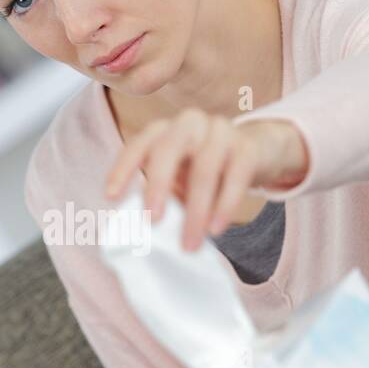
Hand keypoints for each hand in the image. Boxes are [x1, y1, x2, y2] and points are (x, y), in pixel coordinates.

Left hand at [104, 108, 308, 249]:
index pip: (139, 145)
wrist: (257, 151)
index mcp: (165, 130)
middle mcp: (189, 123)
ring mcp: (221, 132)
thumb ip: (160, 195)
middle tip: (153, 222)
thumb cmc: (206, 170)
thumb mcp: (179, 178)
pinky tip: (216, 230)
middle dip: (157, 186)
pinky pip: (235, 179)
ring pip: (204, 170)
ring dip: (195, 211)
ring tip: (190, 244)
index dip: (123, 169)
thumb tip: (137, 232)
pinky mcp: (247, 148)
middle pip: (168, 150)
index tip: (111, 198)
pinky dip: (224, 207)